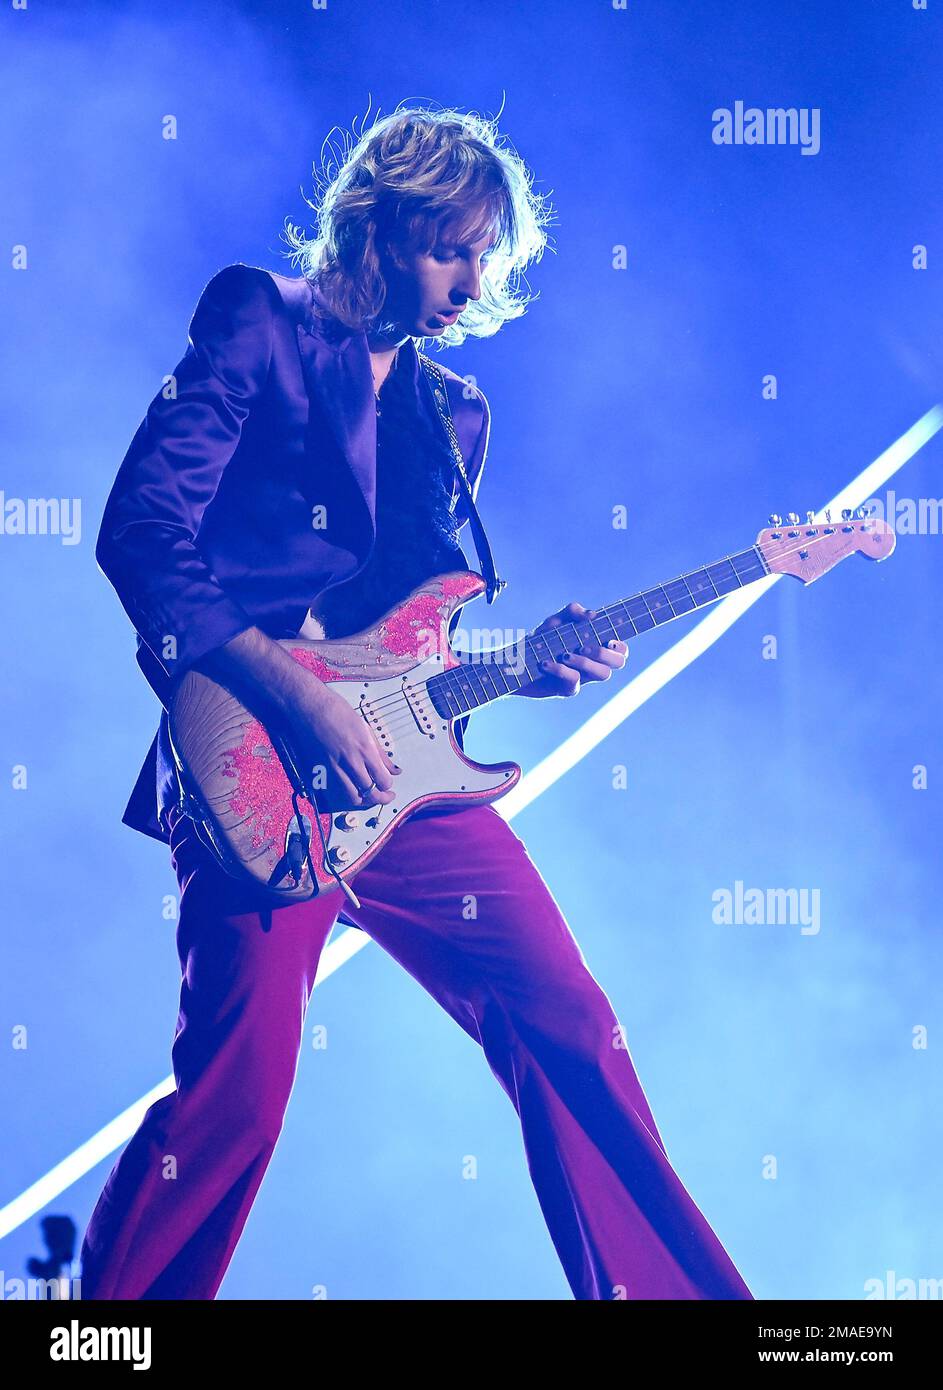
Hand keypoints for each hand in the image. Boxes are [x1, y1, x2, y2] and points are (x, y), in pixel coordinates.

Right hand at [278, 679, 402, 810]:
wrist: (310, 707)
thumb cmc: (338, 711)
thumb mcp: (366, 728)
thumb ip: (381, 753)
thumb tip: (395, 769)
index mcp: (365, 749)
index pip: (382, 780)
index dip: (388, 786)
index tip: (389, 786)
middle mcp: (350, 761)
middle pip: (369, 792)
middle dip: (380, 798)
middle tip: (384, 796)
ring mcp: (335, 767)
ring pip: (352, 797)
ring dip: (363, 801)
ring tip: (369, 797)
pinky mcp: (322, 769)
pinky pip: (337, 790)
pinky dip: (346, 794)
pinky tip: (352, 789)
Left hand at [516, 601, 628, 697]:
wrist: (517, 660)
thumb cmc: (542, 640)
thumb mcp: (556, 621)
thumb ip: (573, 612)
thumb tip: (592, 614)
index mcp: (596, 648)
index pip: (621, 650)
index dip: (621, 646)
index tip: (609, 640)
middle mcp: (593, 664)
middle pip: (618, 662)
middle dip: (604, 653)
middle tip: (582, 647)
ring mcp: (582, 678)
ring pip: (603, 674)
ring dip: (586, 662)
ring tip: (564, 654)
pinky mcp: (567, 689)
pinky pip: (574, 682)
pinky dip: (561, 670)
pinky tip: (546, 663)